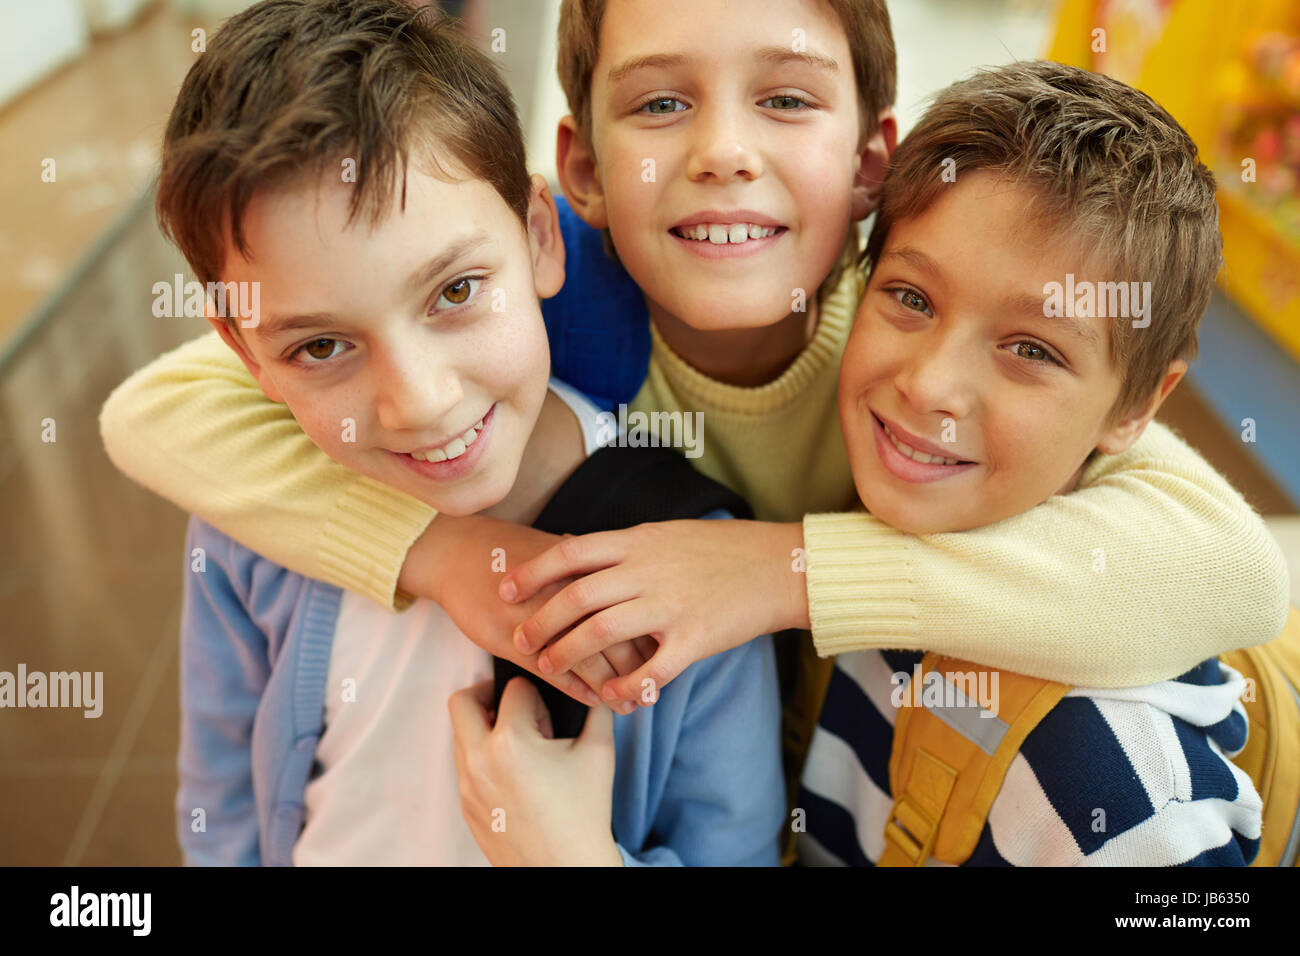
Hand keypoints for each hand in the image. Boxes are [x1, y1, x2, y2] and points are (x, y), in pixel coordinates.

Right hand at [401, 514, 643, 712]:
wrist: (457, 552)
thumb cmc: (510, 551)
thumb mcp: (556, 552)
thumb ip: (591, 568)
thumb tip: (627, 578)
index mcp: (583, 567)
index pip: (631, 605)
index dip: (651, 634)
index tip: (667, 656)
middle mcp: (566, 591)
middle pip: (618, 635)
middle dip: (639, 669)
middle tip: (654, 692)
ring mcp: (540, 617)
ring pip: (589, 658)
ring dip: (614, 686)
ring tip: (631, 706)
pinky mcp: (513, 639)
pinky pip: (554, 670)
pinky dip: (578, 687)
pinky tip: (596, 700)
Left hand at [449, 678, 622, 866]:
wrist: (566, 867)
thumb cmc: (584, 813)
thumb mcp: (599, 751)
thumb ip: (596, 709)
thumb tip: (592, 688)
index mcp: (511, 742)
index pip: (514, 689)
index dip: (536, 693)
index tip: (548, 714)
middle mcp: (480, 761)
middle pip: (463, 701)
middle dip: (489, 695)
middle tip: (515, 707)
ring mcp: (468, 786)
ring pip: (460, 734)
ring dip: (485, 727)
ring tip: (522, 745)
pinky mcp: (466, 805)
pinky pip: (464, 764)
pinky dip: (483, 756)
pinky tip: (515, 772)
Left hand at [500, 519, 807, 702]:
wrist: (777, 566)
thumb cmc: (721, 550)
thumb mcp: (666, 534)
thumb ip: (625, 547)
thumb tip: (579, 550)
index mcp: (638, 542)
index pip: (571, 552)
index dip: (533, 572)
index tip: (505, 588)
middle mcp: (647, 570)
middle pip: (576, 596)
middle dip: (540, 621)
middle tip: (519, 640)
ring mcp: (669, 604)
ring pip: (601, 632)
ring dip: (568, 653)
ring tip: (548, 668)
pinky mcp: (694, 637)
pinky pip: (650, 670)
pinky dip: (624, 686)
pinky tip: (609, 697)